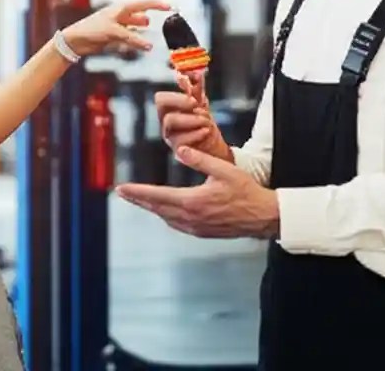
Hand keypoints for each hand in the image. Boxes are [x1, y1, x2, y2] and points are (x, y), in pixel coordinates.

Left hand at [60, 0, 171, 56]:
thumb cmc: (92, 30)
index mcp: (121, 8)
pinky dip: (135, 41)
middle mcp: (121, 15)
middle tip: (163, 23)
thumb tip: (149, 46)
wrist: (76, 41)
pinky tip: (139, 45)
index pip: (144, 4)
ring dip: (142, 32)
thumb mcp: (114, 32)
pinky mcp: (114, 36)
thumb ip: (133, 38)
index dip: (157, 5)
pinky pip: (129, 38)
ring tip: (151, 37)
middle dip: (149, 19)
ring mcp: (118, 25)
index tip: (170, 7)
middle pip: (141, 16)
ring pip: (136, 28)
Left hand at [116, 146, 280, 238]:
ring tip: (140, 200)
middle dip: (138, 200)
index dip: (137, 192)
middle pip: (156, 209)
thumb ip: (200, 159)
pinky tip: (165, 210)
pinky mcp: (202, 233)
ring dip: (152, 208)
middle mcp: (190, 218)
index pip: (157, 196)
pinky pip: (177, 224)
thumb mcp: (224, 169)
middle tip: (123, 193)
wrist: (263, 216)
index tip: (121, 189)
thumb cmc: (246, 191)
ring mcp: (196, 228)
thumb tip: (179, 150)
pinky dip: (166, 215)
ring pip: (166, 218)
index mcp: (193, 201)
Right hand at [155, 70, 230, 161]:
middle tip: (197, 104)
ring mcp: (170, 136)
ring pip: (170, 121)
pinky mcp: (177, 150)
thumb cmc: (205, 125)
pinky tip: (206, 131)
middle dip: (179, 101)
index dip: (175, 95)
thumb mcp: (203, 105)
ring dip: (191, 118)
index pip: (160, 98)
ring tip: (206, 120)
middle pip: (160, 105)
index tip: (192, 96)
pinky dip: (196, 133)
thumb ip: (197, 89)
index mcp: (169, 110)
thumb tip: (194, 71)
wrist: (215, 147)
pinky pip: (180, 140)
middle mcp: (166, 122)